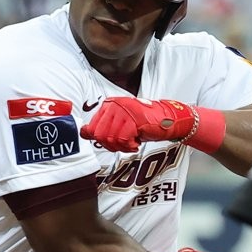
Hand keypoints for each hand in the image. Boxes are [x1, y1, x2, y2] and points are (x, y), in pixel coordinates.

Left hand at [79, 97, 194, 151]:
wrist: (167, 120)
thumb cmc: (144, 123)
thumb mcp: (120, 124)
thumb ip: (101, 127)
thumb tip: (83, 133)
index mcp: (109, 104)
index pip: (93, 128)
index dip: (102, 141)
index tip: (115, 141)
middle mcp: (115, 105)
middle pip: (100, 135)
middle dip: (111, 145)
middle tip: (124, 144)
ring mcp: (124, 110)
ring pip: (111, 139)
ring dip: (121, 147)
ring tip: (131, 142)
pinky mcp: (134, 119)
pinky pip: (123, 140)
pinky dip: (129, 146)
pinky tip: (136, 143)